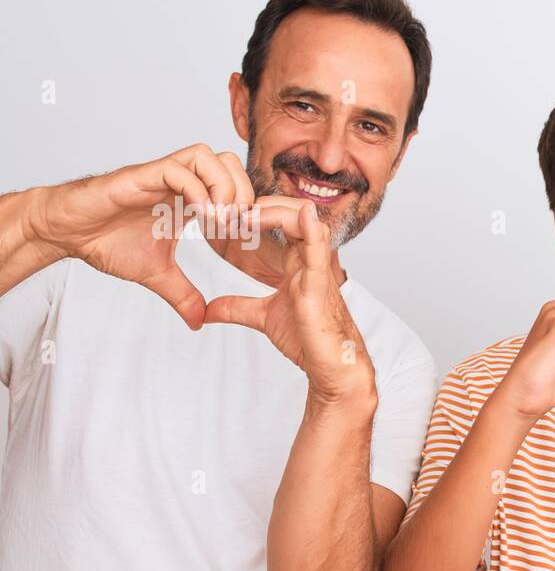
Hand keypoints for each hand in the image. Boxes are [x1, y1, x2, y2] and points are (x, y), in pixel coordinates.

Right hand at [24, 143, 252, 329]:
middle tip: (237, 227)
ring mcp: (161, 175)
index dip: (248, 205)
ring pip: (208, 156)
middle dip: (243, 192)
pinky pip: (176, 169)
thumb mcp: (157, 274)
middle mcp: (179, 181)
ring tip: (220, 221)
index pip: (234, 183)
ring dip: (223, 186)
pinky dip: (196, 189)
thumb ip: (183, 294)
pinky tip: (199, 216)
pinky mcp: (140, 176)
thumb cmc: (107, 241)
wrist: (67, 233)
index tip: (247, 237)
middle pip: (228, 161)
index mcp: (189, 198)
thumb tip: (199, 321)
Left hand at [203, 197, 374, 406]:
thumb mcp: (262, 317)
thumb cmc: (308, 340)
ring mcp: (317, 268)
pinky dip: (312, 229)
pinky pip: (320, 250)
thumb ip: (236, 308)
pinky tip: (304, 214)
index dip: (256, 212)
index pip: (281, 221)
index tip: (227, 216)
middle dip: (263, 205)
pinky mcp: (320, 284)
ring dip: (277, 212)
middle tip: (230, 211)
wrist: (331, 366)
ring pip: (306, 221)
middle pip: (293, 212)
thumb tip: (207, 311)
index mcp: (297, 262)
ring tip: (247, 215)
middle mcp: (310, 259)